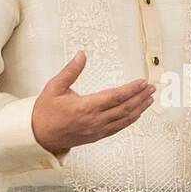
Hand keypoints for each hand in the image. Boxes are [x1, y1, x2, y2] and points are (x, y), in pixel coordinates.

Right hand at [30, 51, 154, 154]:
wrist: (38, 136)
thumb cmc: (45, 112)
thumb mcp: (54, 87)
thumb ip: (71, 71)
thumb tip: (82, 55)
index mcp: (85, 107)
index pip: (114, 97)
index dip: (131, 90)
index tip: (142, 82)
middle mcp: (94, 120)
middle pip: (124, 109)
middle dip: (140, 97)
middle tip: (152, 88)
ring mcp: (96, 130)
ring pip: (124, 120)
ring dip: (139, 109)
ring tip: (150, 99)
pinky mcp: (96, 136)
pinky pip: (118, 128)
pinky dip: (130, 120)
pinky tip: (137, 113)